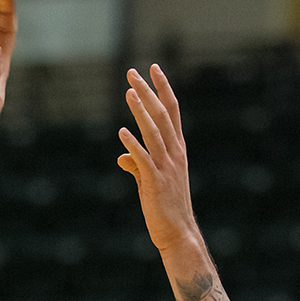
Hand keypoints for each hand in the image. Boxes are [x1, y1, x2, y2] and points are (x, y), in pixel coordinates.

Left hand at [117, 65, 201, 255]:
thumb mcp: (151, 181)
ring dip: (141, 111)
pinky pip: (144, 159)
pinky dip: (133, 145)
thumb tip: (122, 158)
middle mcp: (174, 153)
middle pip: (161, 115)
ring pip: (154, 132)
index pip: (171, 111)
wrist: (177, 232)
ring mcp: (166, 167)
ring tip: (128, 91)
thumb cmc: (165, 206)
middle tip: (133, 72)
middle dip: (148, 92)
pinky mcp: (155, 182)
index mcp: (176, 149)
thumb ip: (137, 165)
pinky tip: (122, 133)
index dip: (163, 89)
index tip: (153, 68)